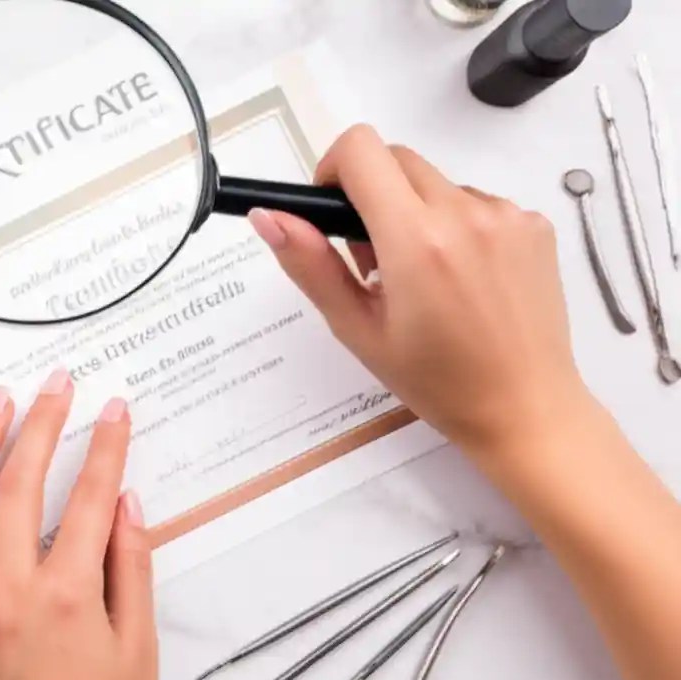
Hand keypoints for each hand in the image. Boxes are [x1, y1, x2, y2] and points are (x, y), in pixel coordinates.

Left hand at [0, 370, 157, 679]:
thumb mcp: (135, 651)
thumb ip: (131, 570)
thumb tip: (125, 503)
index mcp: (68, 595)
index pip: (88, 496)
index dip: (105, 445)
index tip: (113, 410)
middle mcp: (8, 591)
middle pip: (20, 485)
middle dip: (41, 424)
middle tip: (55, 386)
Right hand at [250, 125, 589, 458]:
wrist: (525, 408)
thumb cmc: (436, 380)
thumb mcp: (358, 329)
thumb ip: (310, 265)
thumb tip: (267, 216)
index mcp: (416, 239)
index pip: (360, 149)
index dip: (334, 169)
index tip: (336, 212)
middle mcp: (465, 213)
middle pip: (397, 159)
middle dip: (373, 195)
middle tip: (375, 262)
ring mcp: (507, 215)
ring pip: (437, 183)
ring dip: (417, 213)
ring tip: (425, 280)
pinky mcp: (535, 224)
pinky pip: (477, 202)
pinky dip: (458, 227)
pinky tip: (463, 279)